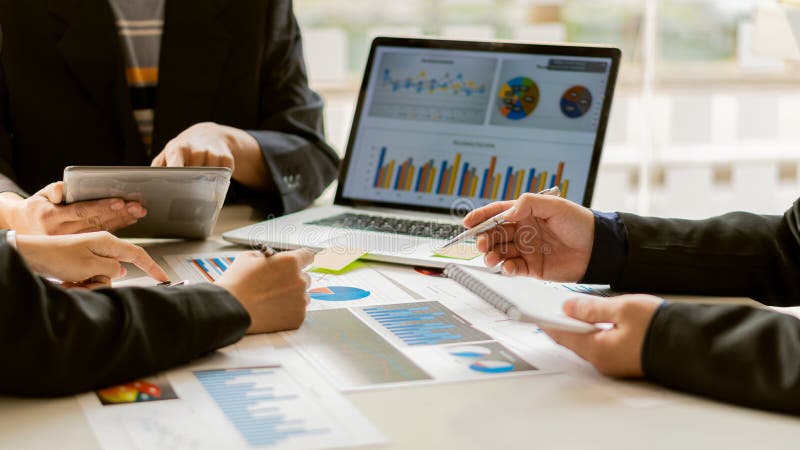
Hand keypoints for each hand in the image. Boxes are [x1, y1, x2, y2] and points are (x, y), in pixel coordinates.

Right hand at [0, 182, 145, 234]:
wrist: (24, 231)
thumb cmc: (37, 208)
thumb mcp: (40, 195)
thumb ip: (53, 190)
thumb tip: (60, 191)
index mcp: (51, 217)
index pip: (80, 211)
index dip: (101, 206)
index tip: (120, 201)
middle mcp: (61, 232)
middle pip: (95, 221)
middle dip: (118, 213)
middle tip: (137, 207)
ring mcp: (69, 243)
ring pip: (100, 231)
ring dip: (121, 221)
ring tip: (137, 212)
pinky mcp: (76, 249)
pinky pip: (99, 238)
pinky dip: (115, 228)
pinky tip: (128, 221)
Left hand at [15, 231, 168, 283]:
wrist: (30, 256)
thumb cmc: (57, 256)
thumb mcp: (90, 265)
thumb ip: (112, 269)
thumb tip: (122, 272)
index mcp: (108, 243)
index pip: (138, 255)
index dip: (153, 267)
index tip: (163, 278)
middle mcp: (102, 248)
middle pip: (117, 272)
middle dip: (103, 283)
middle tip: (84, 282)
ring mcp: (91, 256)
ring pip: (104, 278)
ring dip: (89, 286)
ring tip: (72, 282)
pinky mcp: (82, 264)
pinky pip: (91, 279)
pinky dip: (80, 285)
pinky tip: (67, 282)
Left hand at [151, 122, 268, 189]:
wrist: (209, 134)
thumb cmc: (184, 150)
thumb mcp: (168, 154)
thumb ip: (157, 169)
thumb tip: (148, 185)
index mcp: (177, 149)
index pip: (175, 166)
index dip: (175, 179)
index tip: (173, 191)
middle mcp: (196, 149)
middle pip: (194, 176)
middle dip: (191, 186)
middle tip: (188, 193)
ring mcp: (212, 152)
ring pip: (209, 178)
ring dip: (206, 183)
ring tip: (201, 179)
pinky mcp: (227, 157)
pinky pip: (223, 177)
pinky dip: (219, 181)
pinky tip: (214, 175)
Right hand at [215, 249, 313, 333]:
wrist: (230, 309)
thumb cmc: (237, 283)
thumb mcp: (249, 257)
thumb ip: (268, 256)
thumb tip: (272, 259)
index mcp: (291, 262)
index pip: (308, 255)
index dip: (302, 258)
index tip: (300, 262)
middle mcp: (300, 280)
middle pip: (304, 278)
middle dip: (293, 280)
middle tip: (275, 285)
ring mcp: (300, 300)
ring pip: (302, 295)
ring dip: (292, 296)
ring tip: (271, 299)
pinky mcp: (297, 317)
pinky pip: (298, 311)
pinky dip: (288, 311)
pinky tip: (272, 309)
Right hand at [464, 193, 594, 281]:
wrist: (598, 248)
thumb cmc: (579, 223)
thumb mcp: (554, 205)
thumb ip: (529, 203)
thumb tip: (507, 212)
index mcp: (525, 214)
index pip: (497, 213)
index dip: (481, 217)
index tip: (468, 222)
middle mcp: (523, 232)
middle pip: (494, 235)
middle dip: (484, 239)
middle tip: (480, 243)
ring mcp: (526, 250)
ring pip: (500, 252)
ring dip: (492, 255)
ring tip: (491, 258)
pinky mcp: (532, 268)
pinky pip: (513, 268)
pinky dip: (507, 268)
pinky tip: (508, 267)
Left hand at [543, 295, 662, 377]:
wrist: (691, 344)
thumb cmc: (660, 327)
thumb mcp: (623, 308)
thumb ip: (592, 308)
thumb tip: (568, 307)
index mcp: (599, 350)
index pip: (563, 336)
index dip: (547, 322)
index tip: (534, 312)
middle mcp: (603, 362)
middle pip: (573, 340)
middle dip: (562, 324)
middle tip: (550, 308)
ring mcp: (614, 364)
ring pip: (587, 343)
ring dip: (578, 328)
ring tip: (569, 310)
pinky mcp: (625, 361)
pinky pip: (601, 346)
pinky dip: (593, 333)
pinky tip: (592, 320)